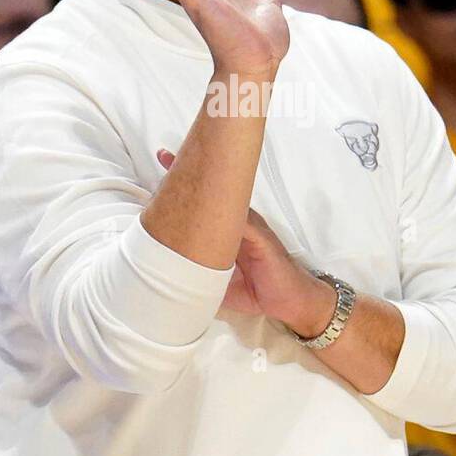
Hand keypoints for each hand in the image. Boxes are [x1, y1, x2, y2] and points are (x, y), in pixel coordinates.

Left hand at [157, 150, 332, 335]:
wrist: (291, 301)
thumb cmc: (259, 289)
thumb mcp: (220, 282)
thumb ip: (199, 272)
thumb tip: (170, 275)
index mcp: (230, 229)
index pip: (204, 203)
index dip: (184, 186)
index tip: (163, 164)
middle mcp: (240, 222)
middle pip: (214, 192)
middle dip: (189, 172)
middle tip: (164, 155)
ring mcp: (251, 228)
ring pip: (228, 199)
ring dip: (208, 183)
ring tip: (185, 167)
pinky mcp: (261, 238)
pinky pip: (243, 221)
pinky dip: (229, 208)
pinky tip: (215, 197)